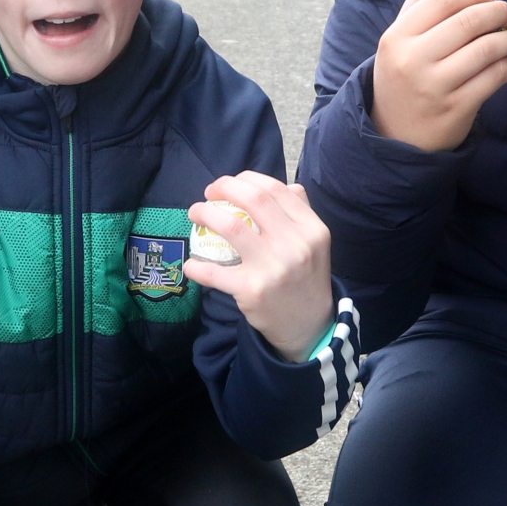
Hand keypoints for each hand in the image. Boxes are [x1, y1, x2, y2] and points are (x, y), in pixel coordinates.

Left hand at [184, 173, 334, 361]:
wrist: (308, 326)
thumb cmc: (305, 278)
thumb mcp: (314, 243)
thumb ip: (301, 212)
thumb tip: (284, 185)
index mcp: (311, 228)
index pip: (275, 189)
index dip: (245, 179)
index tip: (229, 184)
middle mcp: (295, 244)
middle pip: (253, 199)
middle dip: (223, 187)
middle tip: (208, 193)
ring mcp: (273, 267)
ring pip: (230, 226)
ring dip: (204, 214)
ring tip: (195, 213)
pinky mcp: (252, 290)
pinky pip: (214, 272)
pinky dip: (196, 266)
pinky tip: (191, 265)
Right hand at [369, 0, 506, 150]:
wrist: (395, 138)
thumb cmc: (403, 82)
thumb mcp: (396, 45)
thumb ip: (417, 9)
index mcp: (396, 38)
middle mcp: (413, 60)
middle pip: (468, 20)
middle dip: (498, 11)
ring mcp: (435, 85)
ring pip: (487, 48)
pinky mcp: (457, 107)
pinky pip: (496, 77)